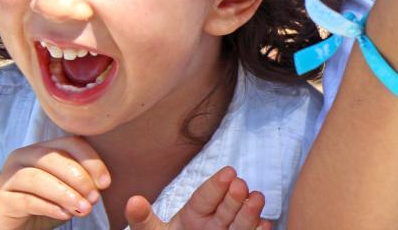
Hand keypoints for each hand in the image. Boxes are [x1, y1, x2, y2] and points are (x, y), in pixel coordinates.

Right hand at [0, 136, 110, 229]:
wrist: (20, 226)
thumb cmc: (48, 202)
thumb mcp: (70, 188)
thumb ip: (83, 179)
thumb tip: (101, 183)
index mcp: (43, 148)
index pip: (70, 143)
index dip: (91, 161)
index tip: (106, 183)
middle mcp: (23, 157)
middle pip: (53, 157)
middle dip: (79, 178)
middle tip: (94, 198)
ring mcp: (8, 177)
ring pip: (37, 178)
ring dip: (65, 193)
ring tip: (83, 208)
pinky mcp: (0, 200)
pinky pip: (26, 200)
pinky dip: (49, 207)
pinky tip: (65, 214)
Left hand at [126, 166, 271, 229]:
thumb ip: (143, 219)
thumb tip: (132, 201)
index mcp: (193, 214)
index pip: (205, 197)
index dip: (216, 186)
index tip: (228, 172)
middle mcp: (214, 223)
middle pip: (225, 207)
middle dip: (234, 196)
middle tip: (240, 184)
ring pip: (240, 222)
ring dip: (250, 211)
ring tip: (257, 198)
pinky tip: (264, 225)